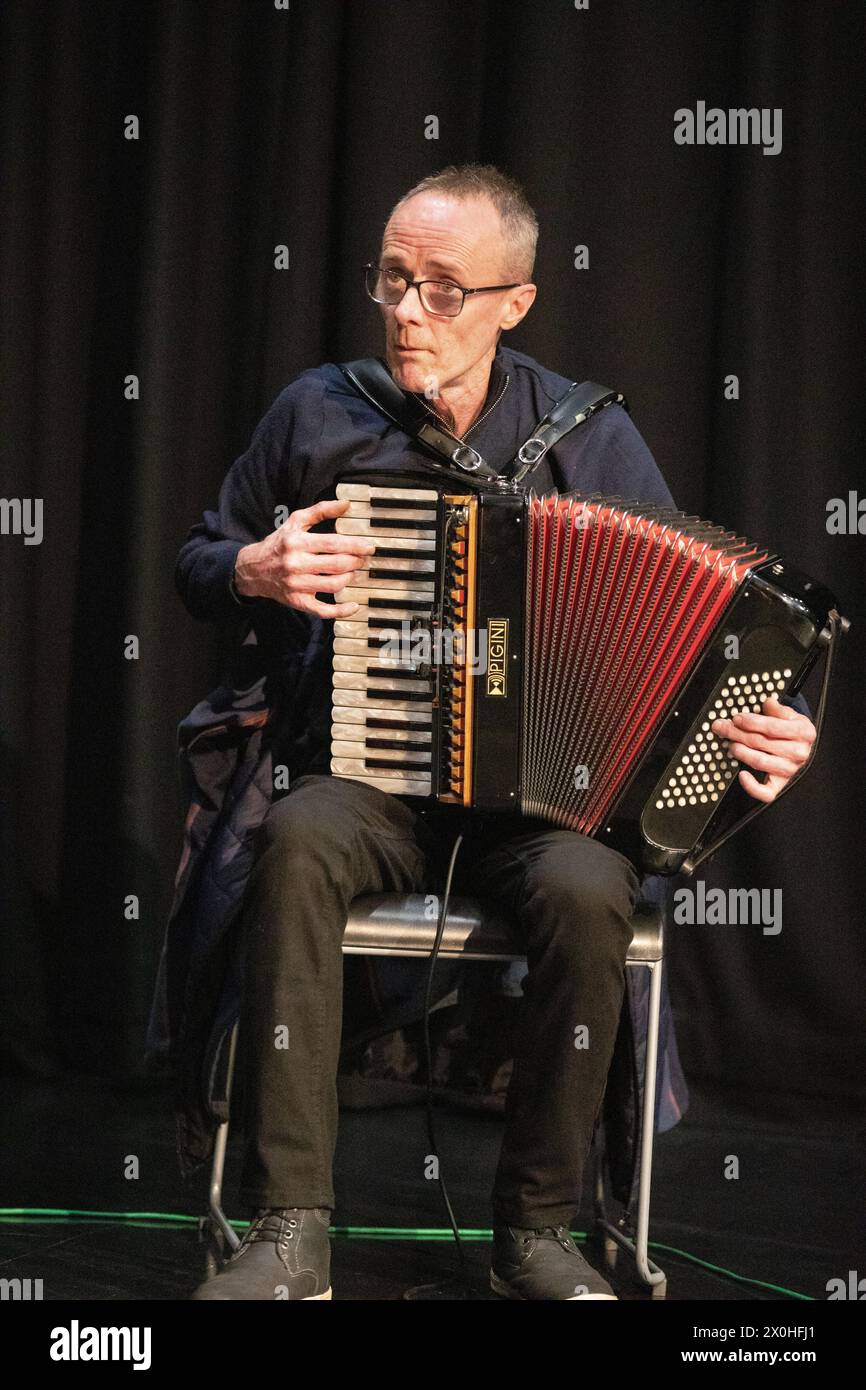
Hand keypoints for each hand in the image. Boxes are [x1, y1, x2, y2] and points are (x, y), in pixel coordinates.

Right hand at [233, 498, 374, 618]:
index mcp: (297, 543)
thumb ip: (320, 511)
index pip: (333, 543)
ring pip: (334, 585)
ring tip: (355, 571)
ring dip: (350, 578)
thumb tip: (345, 504)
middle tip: (364, 558)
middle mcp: (296, 565)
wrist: (253, 569)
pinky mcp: (298, 602)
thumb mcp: (295, 522)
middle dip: (356, 561)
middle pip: (336, 565)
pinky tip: (354, 605)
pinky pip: (323, 610)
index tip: (369, 546)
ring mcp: (297, 585)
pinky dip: (341, 610)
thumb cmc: (278, 544)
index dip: (355, 545)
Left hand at [711, 694, 816, 803]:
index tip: (735, 718)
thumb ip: (777, 709)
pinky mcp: (781, 783)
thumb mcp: (790, 715)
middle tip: (722, 727)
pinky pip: (766, 792)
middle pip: (760, 743)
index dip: (751, 722)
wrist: (802, 746)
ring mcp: (790, 769)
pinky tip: (741, 775)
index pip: (772, 727)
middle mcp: (799, 752)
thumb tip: (768, 702)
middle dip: (736, 733)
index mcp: (803, 732)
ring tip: (730, 744)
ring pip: (760, 762)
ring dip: (740, 752)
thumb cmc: (792, 729)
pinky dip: (752, 786)